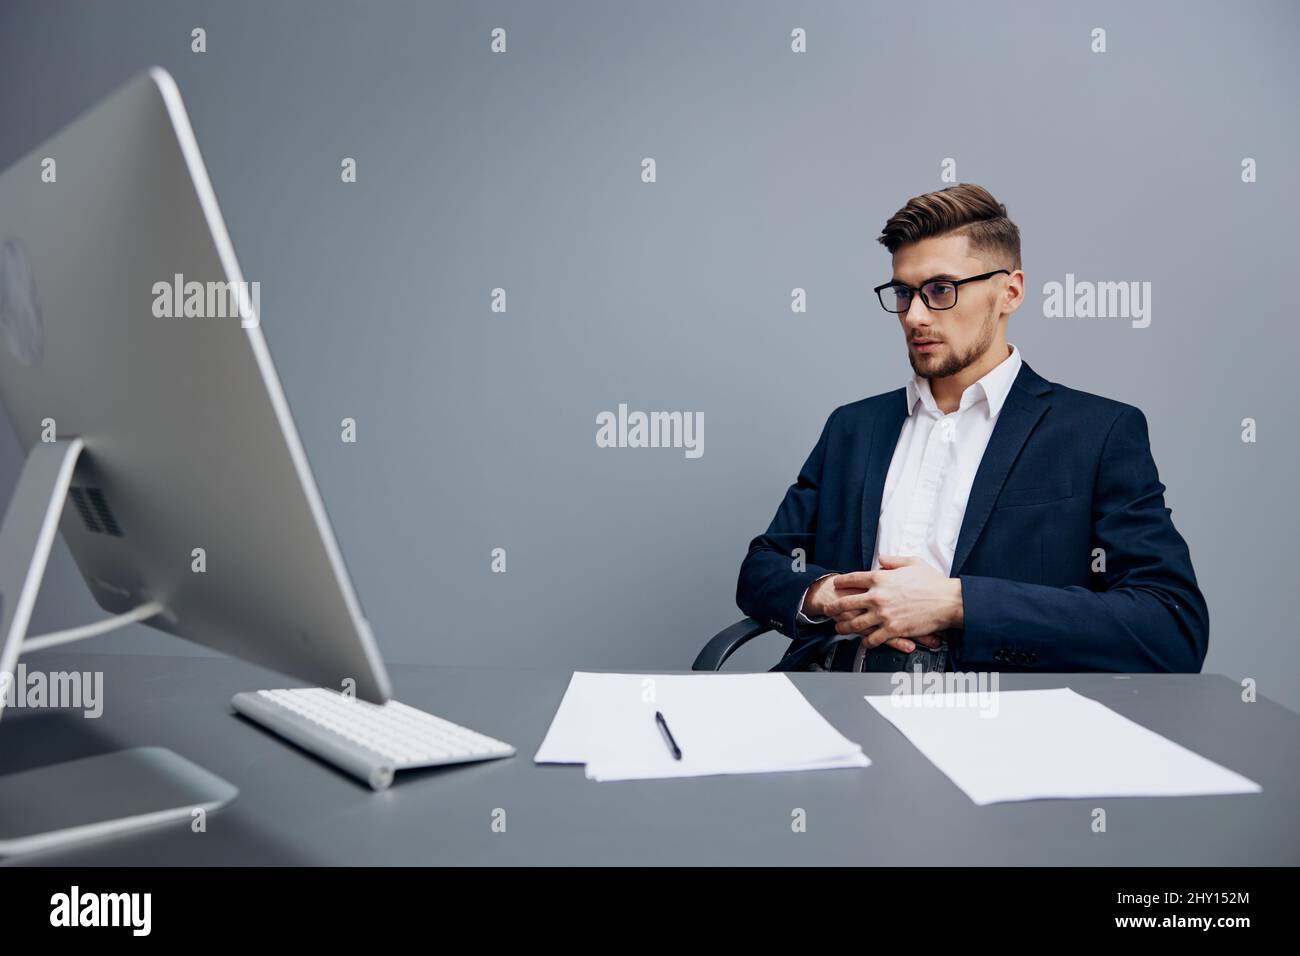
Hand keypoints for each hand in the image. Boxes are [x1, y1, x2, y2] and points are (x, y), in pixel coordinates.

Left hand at [820, 555, 961, 650]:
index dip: (841, 582)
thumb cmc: (934, 582)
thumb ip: (893, 561)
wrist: (948, 601)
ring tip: (839, 628)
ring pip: (854, 623)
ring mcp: (883, 614)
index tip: (835, 584)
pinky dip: (866, 641)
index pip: (852, 579)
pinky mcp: (892, 630)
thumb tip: (882, 559)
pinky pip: (873, 638)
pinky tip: (864, 641)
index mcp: (881, 578)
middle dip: (833, 607)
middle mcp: (878, 596)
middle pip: (846, 602)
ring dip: (844, 627)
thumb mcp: (913, 563)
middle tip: (828, 609)